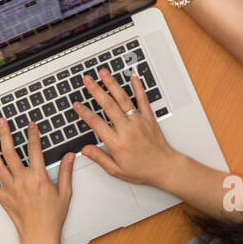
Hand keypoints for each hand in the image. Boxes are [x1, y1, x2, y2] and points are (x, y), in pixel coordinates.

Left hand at [0, 118, 73, 243]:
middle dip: (6, 134)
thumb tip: (69, 156)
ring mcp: (10, 189)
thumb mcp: (65, 193)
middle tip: (2, 122)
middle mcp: (22, 181)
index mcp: (38, 177)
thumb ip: (66, 172)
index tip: (30, 125)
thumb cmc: (52, 218)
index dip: (32, 134)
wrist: (40, 237)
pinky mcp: (3, 198)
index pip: (34, 149)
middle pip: (10, 152)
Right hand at [72, 71, 176, 186]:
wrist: (165, 168)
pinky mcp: (149, 118)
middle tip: (87, 80)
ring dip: (112, 84)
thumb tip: (85, 150)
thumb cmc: (143, 170)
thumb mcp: (116, 170)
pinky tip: (133, 77)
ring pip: (123, 99)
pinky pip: (143, 100)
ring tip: (104, 73)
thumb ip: (99, 158)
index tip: (77, 105)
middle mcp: (127, 129)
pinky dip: (138, 87)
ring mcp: (139, 122)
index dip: (84, 112)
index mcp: (117, 143)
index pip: (96, 123)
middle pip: (108, 105)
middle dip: (95, 90)